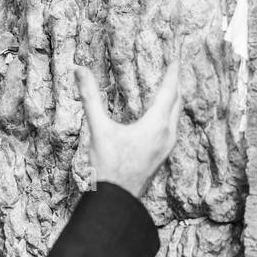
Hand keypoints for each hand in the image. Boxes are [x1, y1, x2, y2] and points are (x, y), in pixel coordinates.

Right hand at [75, 59, 181, 198]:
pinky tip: (159, 118)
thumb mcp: (98, 128)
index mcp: (156, 124)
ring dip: (174, 100)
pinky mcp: (162, 156)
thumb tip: (79, 69)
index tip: (176, 57)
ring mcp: (167, 147)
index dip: (173, 72)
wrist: (117, 200)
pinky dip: (169, 115)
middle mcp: (167, 134)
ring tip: (169, 89)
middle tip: (174, 69)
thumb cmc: (109, 165)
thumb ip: (89, 96)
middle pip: (177, 102)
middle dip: (176, 84)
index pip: (169, 90)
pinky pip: (172, 128)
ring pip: (176, 116)